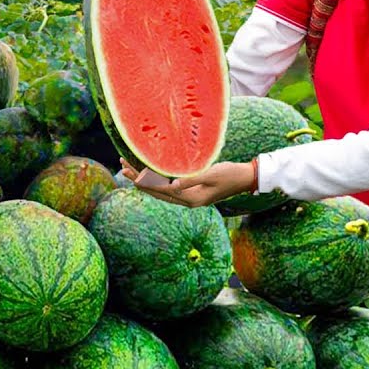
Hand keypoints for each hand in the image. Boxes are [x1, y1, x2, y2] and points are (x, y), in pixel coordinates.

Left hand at [119, 158, 255, 207]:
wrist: (245, 179)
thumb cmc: (230, 174)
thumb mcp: (211, 175)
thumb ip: (191, 180)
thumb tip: (171, 185)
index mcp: (191, 199)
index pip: (161, 190)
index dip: (145, 182)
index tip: (130, 174)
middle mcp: (187, 200)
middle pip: (157, 192)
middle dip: (139, 181)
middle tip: (122, 168)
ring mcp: (189, 197)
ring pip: (161, 190)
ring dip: (145, 181)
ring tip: (129, 171)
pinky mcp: (192, 191)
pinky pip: (169, 187)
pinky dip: (157, 181)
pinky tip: (149, 174)